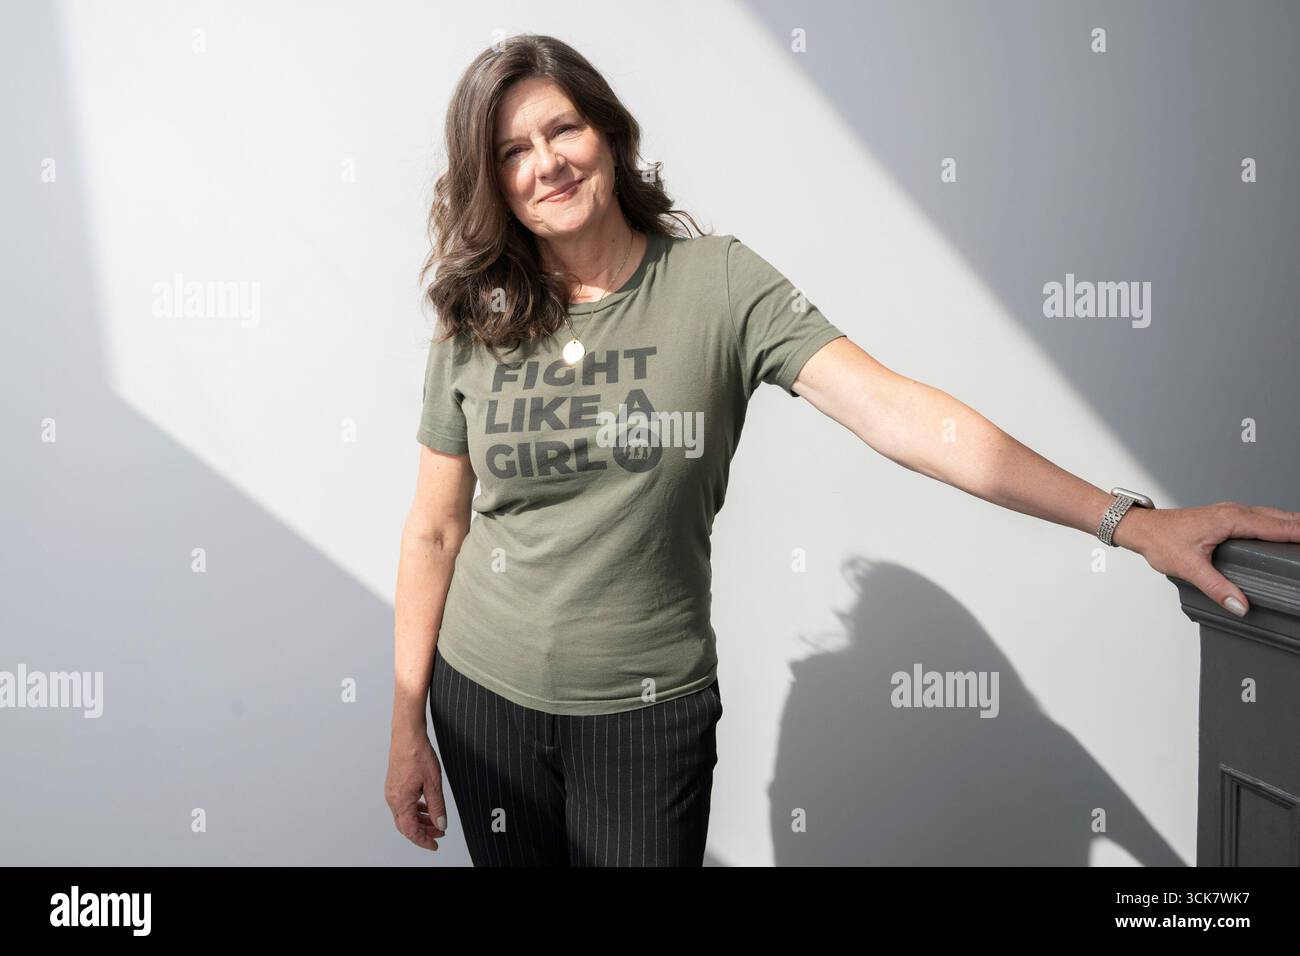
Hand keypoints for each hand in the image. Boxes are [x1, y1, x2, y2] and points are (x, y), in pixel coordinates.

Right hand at [385, 728, 447, 850]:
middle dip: (423, 832)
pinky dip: (416, 810)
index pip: (410, 830)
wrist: (407, 735)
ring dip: (420, 821)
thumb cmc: (417, 755)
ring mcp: (392, 792)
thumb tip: (441, 824)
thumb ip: (437, 807)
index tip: (435, 845)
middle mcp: (393, 798)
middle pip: (406, 825)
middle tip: (439, 834)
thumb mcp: (433, 784)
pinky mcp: (394, 785)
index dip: (423, 840)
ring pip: (405, 815)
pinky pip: (404, 804)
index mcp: (400, 801)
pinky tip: (426, 807)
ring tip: (436, 821)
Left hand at [1119, 501, 1299, 615]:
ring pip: (1270, 515)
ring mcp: (1229, 512)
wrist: (1141, 528)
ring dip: (1291, 523)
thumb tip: (1240, 604)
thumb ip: (1217, 587)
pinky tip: (1282, 530)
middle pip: (1279, 517)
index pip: (1276, 526)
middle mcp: (1233, 512)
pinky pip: (1260, 517)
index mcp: (1230, 520)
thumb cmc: (1160, 540)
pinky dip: (1277, 523)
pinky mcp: (1225, 517)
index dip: (1299, 533)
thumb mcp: (1189, 567)